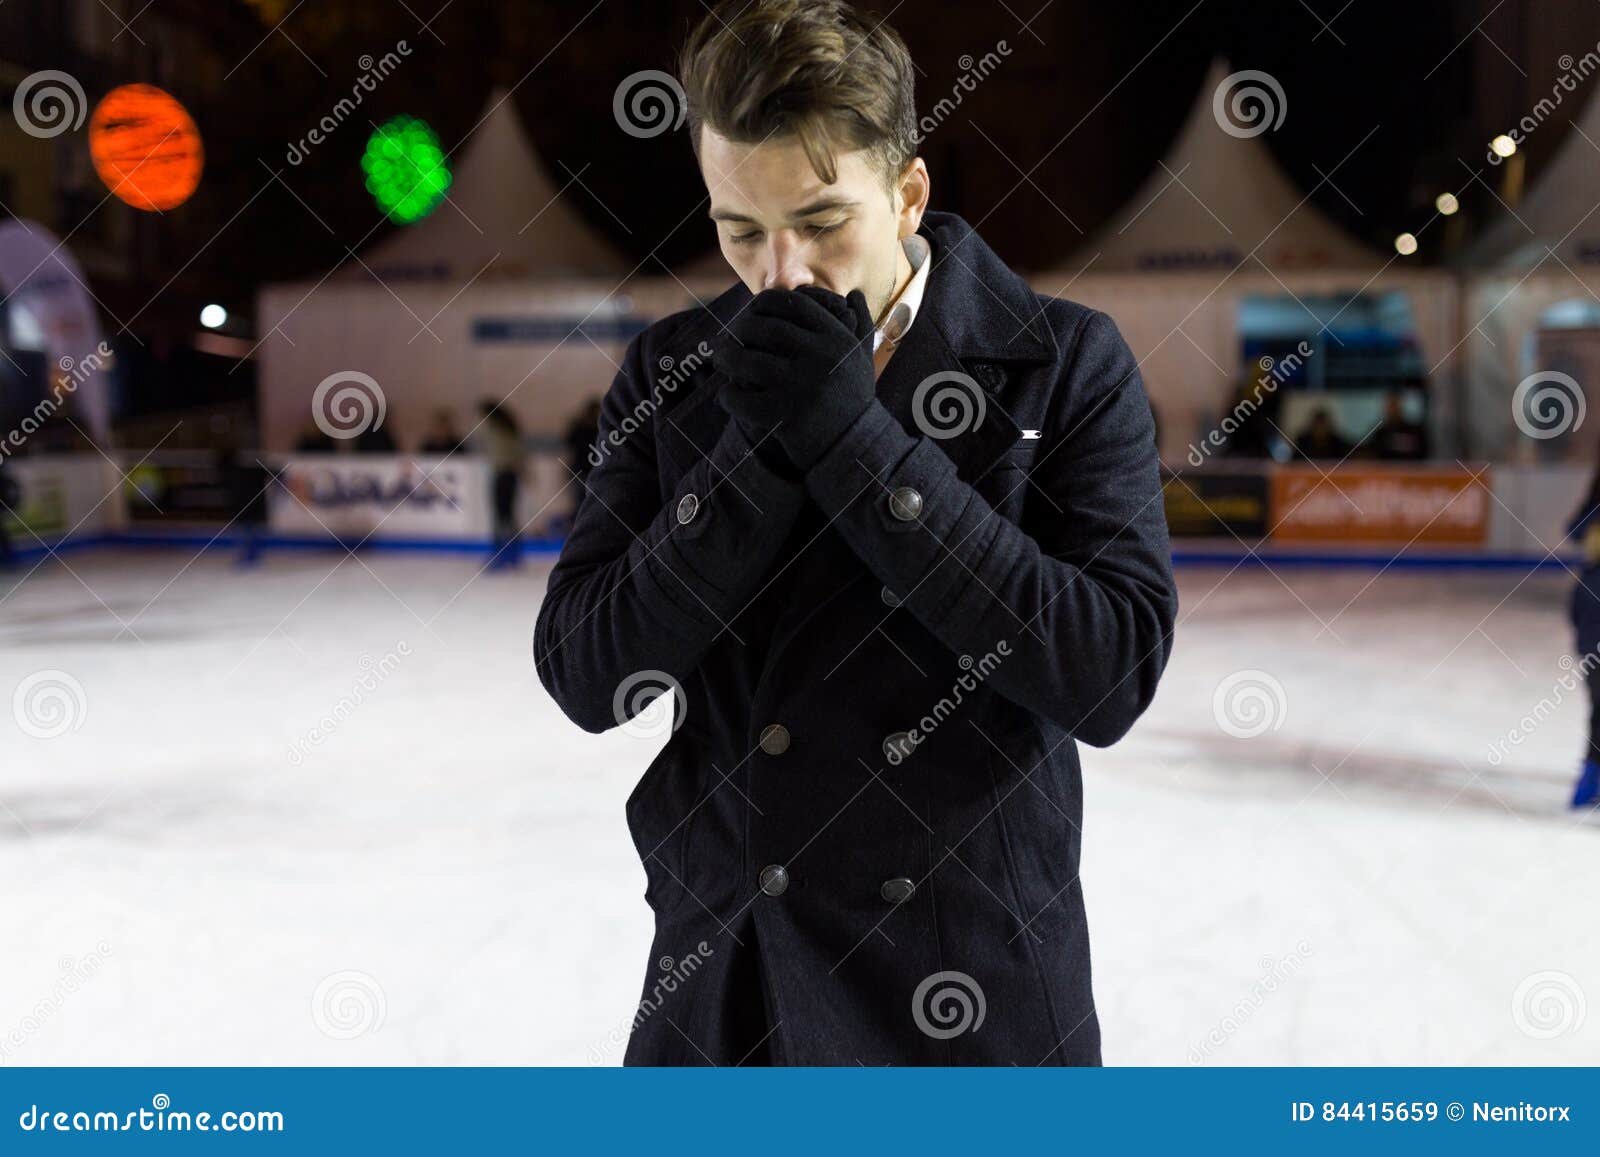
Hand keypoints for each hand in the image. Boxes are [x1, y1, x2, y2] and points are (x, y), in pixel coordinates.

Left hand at [714, 285, 875, 471]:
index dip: (764, 303)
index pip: (792, 305)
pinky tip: (726, 395)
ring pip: (748, 361)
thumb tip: (855, 295)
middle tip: (728, 338)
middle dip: (739, 330)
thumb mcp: (862, 360)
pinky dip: (728, 396)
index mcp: (836, 338)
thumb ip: (860, 325)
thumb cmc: (854, 401)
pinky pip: (743, 400)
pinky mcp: (786, 417)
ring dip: (727, 358)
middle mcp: (821, 358)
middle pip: (765, 329)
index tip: (751, 312)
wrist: (856, 450)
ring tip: (721, 361)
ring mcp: (802, 387)